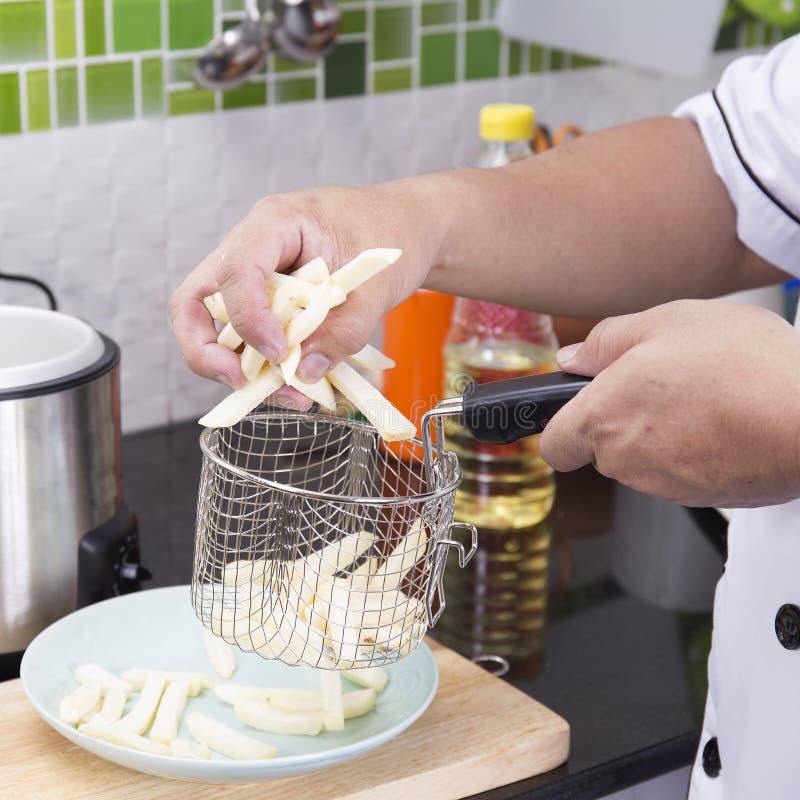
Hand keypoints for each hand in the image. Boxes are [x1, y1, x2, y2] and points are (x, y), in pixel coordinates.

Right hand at [168, 180, 441, 403]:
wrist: (405, 227)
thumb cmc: (390, 235)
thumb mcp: (377, 287)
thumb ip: (344, 330)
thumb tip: (304, 372)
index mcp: (274, 223)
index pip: (235, 271)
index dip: (248, 319)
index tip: (279, 354)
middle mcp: (250, 247)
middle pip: (195, 302)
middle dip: (207, 352)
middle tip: (243, 385)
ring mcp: (253, 276)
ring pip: (215, 328)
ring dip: (241, 368)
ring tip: (292, 394)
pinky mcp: (264, 301)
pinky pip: (246, 338)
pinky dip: (263, 366)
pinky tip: (298, 384)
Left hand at [538, 299, 799, 507]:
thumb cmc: (742, 367)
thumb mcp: (665, 322)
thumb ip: (607, 341)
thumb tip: (573, 358)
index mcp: (602, 417)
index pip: (553, 445)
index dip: (560, 427)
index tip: (573, 412)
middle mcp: (625, 460)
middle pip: (602, 447)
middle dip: (621, 418)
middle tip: (661, 381)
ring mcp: (664, 484)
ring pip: (643, 459)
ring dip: (660, 431)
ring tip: (703, 394)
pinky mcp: (701, 497)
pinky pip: (681, 471)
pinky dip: (693, 450)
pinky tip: (724, 418)